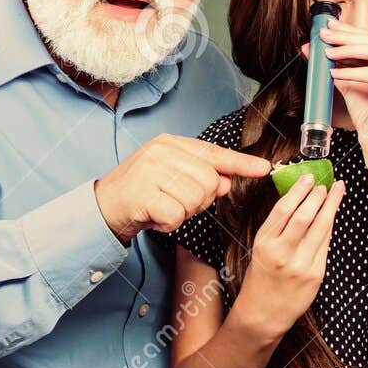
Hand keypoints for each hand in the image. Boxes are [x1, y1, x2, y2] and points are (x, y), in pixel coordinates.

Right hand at [94, 134, 272, 242]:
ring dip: (184, 213)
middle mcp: (161, 151)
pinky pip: (177, 215)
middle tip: (177, 203)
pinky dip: (170, 224)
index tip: (264, 169)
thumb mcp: (171, 177)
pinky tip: (155, 218)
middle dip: (200, 201)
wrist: (103, 206)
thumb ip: (200, 177)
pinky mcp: (143, 194)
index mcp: (171, 143)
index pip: (214, 152)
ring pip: (195, 199)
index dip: (241, 164)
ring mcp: (150, 171)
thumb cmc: (141, 191)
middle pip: (209, 181)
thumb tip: (225, 183)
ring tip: (164, 209)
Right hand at [232, 174, 345, 337]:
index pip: (283, 210)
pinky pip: (325, 244)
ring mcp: (300, 264)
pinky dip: (330, 227)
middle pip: (304, 216)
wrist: (263, 313)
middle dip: (318, 196)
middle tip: (325, 183)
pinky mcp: (315, 274)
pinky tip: (333, 215)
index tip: (307, 178)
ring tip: (336, 192)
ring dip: (330, 206)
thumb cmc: (262, 279)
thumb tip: (298, 200)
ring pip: (320, 228)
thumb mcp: (261, 249)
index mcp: (264, 243)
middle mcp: (281, 253)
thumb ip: (278, 228)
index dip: (298, 191)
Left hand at [301, 17, 367, 153]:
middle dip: (347, 36)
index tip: (330, 27)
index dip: (352, 31)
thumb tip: (311, 48)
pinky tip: (334, 73)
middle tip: (324, 34)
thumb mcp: (349, 83)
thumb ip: (336, 65)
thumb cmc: (367, 116)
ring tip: (326, 52)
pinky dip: (350, 72)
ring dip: (347, 49)